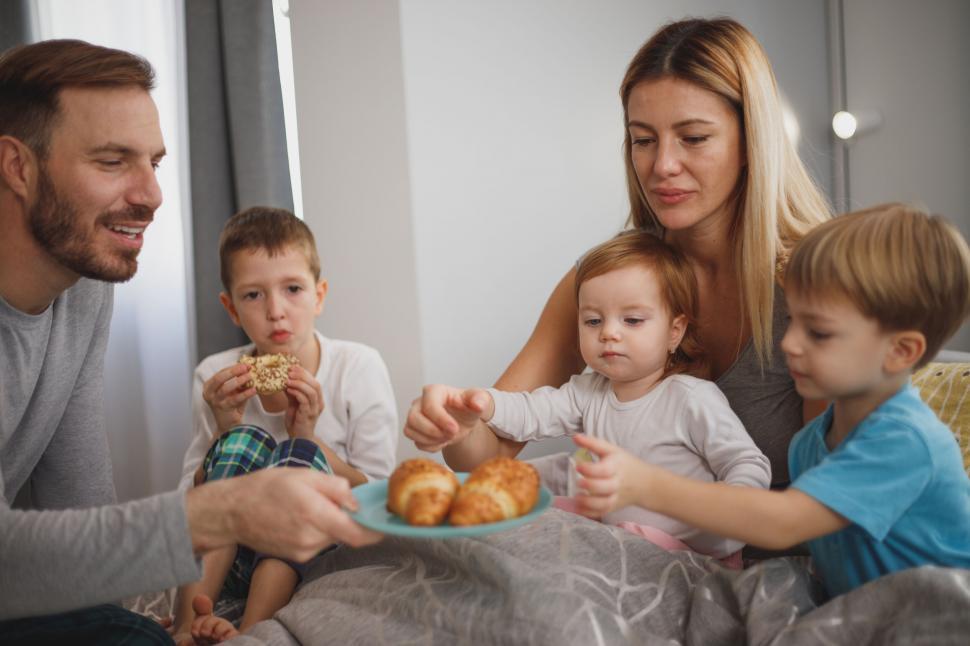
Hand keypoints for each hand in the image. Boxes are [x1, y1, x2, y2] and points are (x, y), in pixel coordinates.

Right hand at [187, 468, 381, 561]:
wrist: (231, 511)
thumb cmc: (266, 487)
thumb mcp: (304, 474)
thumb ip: (335, 487)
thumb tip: (355, 502)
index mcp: (314, 515)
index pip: (356, 534)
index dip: (375, 532)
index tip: (385, 525)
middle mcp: (310, 539)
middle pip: (344, 533)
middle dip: (345, 518)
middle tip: (332, 500)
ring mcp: (302, 551)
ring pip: (331, 537)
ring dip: (329, 523)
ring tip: (307, 505)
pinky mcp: (295, 557)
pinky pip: (317, 543)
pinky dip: (316, 530)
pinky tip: (298, 517)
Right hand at [202, 364, 255, 433]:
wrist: (229, 424)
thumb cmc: (232, 405)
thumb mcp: (233, 391)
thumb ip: (238, 381)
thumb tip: (250, 369)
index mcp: (209, 386)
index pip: (220, 373)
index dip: (233, 368)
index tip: (246, 364)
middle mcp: (209, 393)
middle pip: (219, 378)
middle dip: (233, 371)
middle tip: (246, 367)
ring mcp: (214, 401)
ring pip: (225, 388)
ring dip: (239, 381)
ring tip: (250, 377)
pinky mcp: (222, 409)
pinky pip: (234, 399)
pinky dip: (245, 394)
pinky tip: (254, 390)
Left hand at [285, 365, 324, 438]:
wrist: (297, 439)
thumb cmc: (296, 421)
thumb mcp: (293, 403)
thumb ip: (292, 392)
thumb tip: (285, 379)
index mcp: (317, 399)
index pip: (314, 382)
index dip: (305, 373)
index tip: (293, 367)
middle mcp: (319, 404)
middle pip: (315, 384)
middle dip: (303, 376)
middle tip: (290, 371)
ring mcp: (315, 410)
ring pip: (312, 391)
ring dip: (299, 383)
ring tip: (288, 380)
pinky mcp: (308, 415)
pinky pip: (305, 400)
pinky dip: (297, 393)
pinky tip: (289, 390)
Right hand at [403, 384, 492, 451]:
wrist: (464, 420)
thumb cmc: (469, 407)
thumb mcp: (479, 401)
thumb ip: (481, 400)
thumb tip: (478, 404)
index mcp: (434, 391)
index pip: (429, 405)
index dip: (440, 419)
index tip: (455, 428)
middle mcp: (420, 402)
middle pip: (413, 418)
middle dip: (433, 431)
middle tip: (452, 434)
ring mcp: (415, 416)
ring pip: (410, 431)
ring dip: (432, 439)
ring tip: (448, 437)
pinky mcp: (414, 430)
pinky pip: (416, 442)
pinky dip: (431, 446)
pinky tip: (443, 441)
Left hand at [571, 434, 649, 518]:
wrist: (646, 484)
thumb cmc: (625, 464)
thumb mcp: (611, 450)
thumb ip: (593, 443)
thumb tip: (575, 437)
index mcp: (617, 466)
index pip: (605, 469)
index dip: (590, 469)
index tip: (578, 466)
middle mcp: (617, 483)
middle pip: (606, 487)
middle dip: (591, 486)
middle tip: (578, 483)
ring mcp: (616, 497)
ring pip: (605, 504)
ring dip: (589, 503)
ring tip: (577, 497)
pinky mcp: (613, 507)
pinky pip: (602, 513)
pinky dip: (590, 513)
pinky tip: (579, 508)